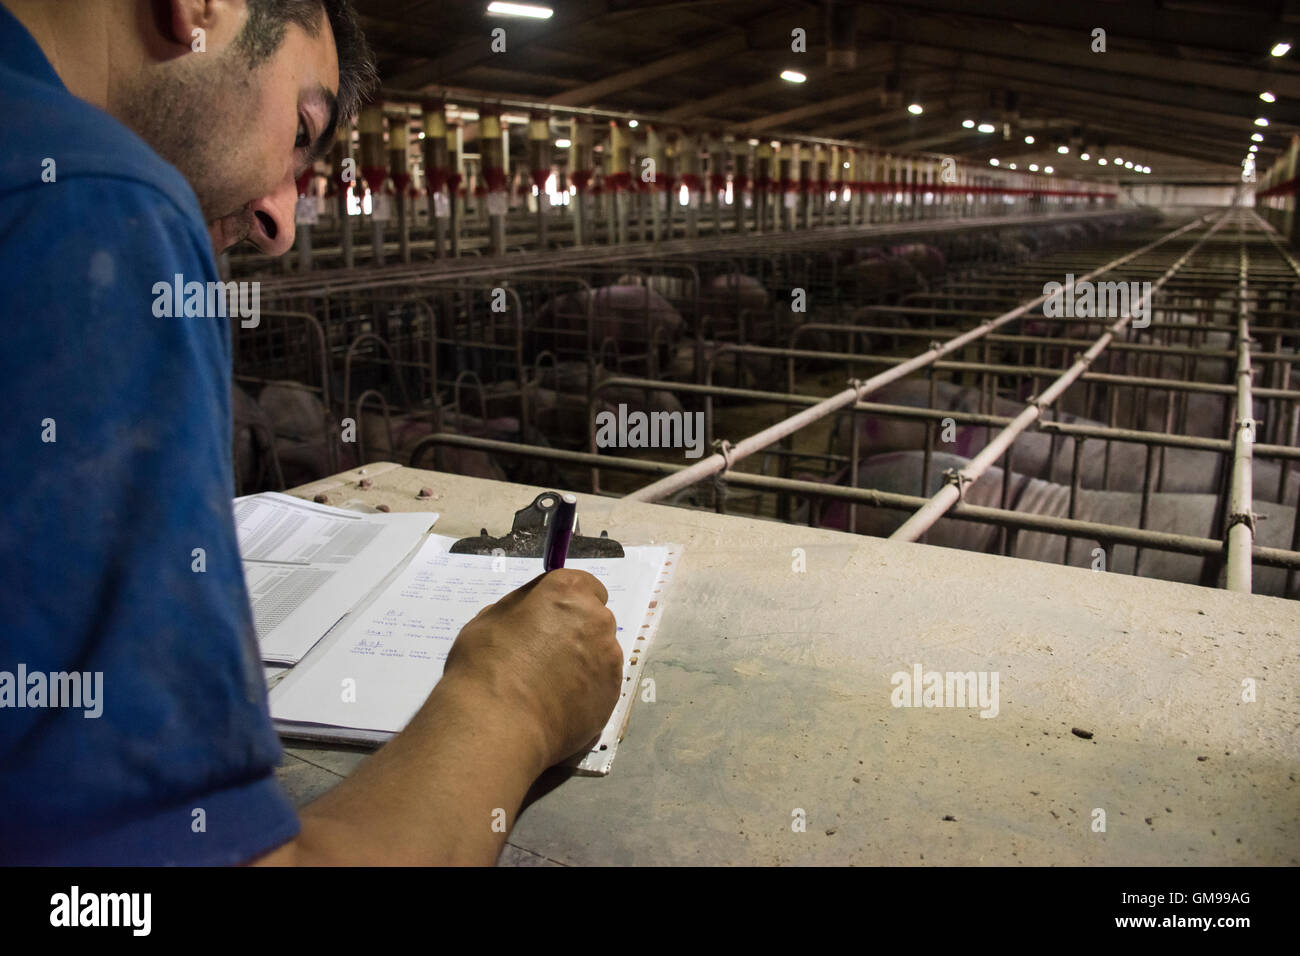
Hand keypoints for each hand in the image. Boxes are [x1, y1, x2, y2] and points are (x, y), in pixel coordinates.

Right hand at [442, 568, 621, 768]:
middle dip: (578, 633)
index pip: (585, 586)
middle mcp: (597, 619)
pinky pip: (602, 687)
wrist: (498, 721)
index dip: (569, 604)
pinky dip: (587, 693)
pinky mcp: (612, 694)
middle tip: (547, 656)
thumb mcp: (490, 619)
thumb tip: (530, 617)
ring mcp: (609, 658)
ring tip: (550, 689)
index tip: (552, 620)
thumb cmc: (485, 663)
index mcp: (568, 592)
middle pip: (595, 621)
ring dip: (584, 664)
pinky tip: (558, 707)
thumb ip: (522, 610)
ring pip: (601, 655)